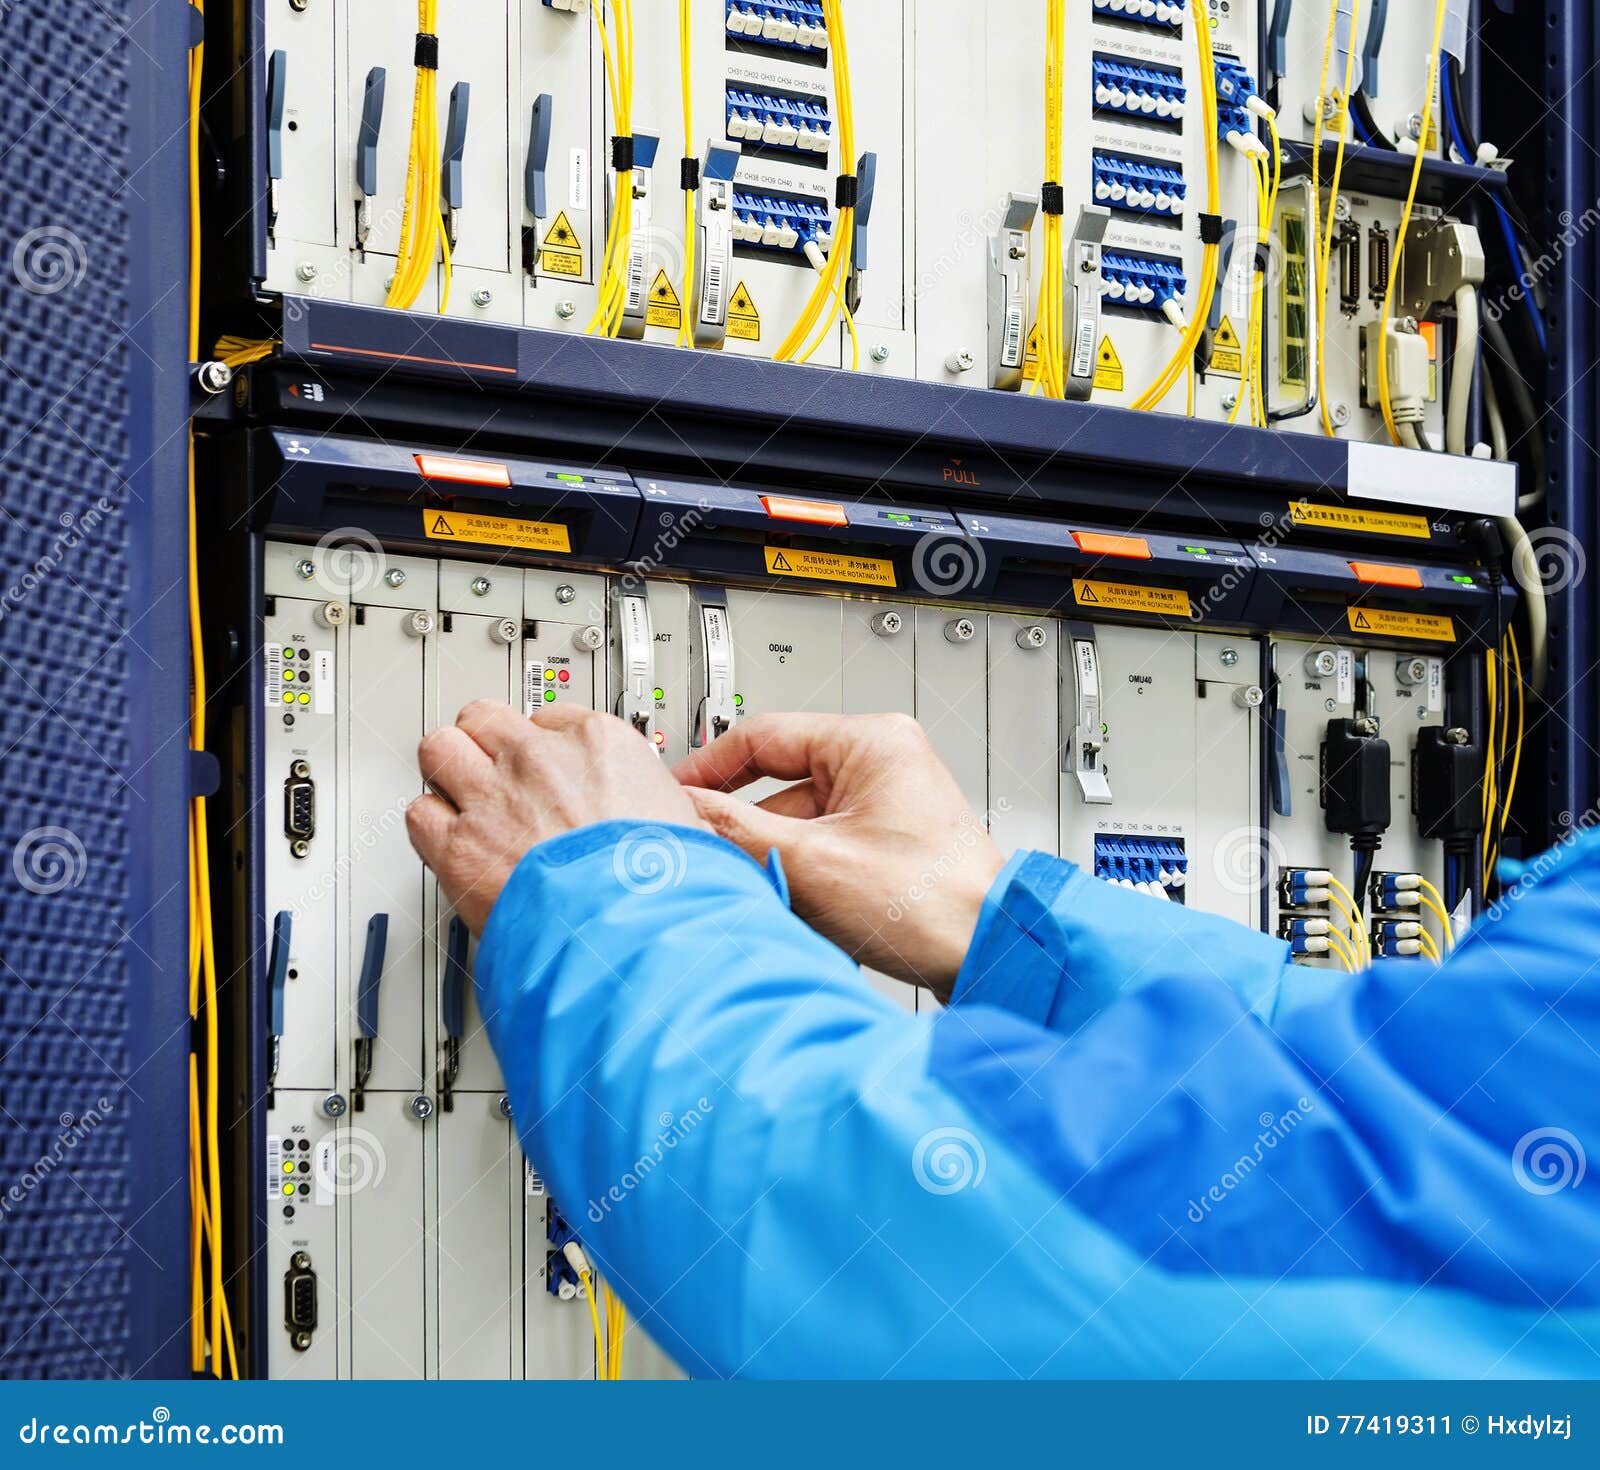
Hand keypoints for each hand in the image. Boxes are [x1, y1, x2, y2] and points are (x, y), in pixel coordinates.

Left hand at [408, 701, 706, 933]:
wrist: (633, 933)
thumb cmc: (664, 886)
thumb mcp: (686, 824)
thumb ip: (656, 809)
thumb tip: (668, 820)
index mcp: (599, 743)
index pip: (551, 715)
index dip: (544, 745)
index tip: (546, 765)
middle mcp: (539, 759)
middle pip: (484, 718)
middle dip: (484, 744)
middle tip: (492, 772)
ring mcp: (493, 797)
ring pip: (440, 749)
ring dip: (447, 774)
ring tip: (460, 799)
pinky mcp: (458, 846)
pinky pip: (418, 813)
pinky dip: (430, 828)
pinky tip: (449, 844)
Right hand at [675, 713, 1003, 997]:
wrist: (991, 957)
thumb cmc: (933, 906)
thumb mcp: (811, 863)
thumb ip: (734, 830)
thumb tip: (680, 809)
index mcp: (872, 742)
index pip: (762, 735)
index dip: (708, 767)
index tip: (672, 795)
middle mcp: (883, 764)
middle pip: (777, 783)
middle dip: (743, 828)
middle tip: (707, 855)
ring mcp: (887, 805)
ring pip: (797, 823)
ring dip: (771, 859)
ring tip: (759, 892)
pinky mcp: (887, 845)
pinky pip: (821, 848)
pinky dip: (798, 876)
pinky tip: (792, 908)